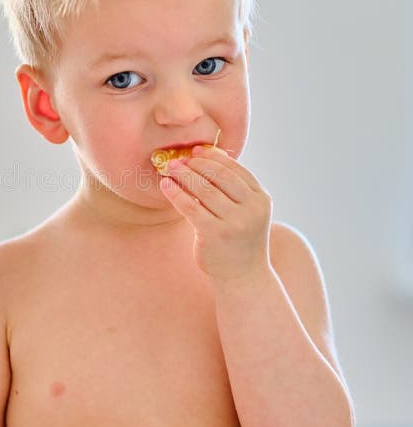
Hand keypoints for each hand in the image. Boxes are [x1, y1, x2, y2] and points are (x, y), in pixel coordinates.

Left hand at [159, 145, 272, 281]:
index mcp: (261, 198)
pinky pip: (190, 207)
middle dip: (196, 164)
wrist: (243, 276)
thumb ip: (234, 189)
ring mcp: (234, 222)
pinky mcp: (214, 234)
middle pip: (219, 176)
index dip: (214, 157)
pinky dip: (176, 193)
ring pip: (204, 189)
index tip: (196, 151)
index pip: (235, 169)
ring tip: (170, 169)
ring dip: (184, 175)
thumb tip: (206, 157)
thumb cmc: (240, 239)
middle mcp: (251, 209)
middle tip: (178, 159)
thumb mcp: (247, 211)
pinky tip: (166, 186)